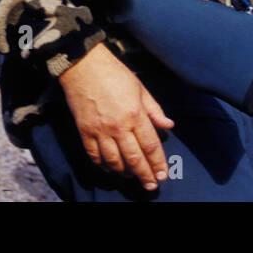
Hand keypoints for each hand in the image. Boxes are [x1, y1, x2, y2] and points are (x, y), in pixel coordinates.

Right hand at [57, 43, 174, 190]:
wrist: (83, 66)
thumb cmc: (115, 74)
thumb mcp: (140, 89)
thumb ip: (154, 110)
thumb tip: (168, 125)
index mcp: (135, 114)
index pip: (150, 145)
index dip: (158, 163)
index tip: (162, 175)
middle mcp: (118, 127)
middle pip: (134, 158)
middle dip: (144, 175)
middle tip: (151, 186)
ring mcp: (100, 131)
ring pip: (114, 161)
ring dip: (125, 173)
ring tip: (132, 177)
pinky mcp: (85, 132)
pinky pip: (95, 156)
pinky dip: (103, 166)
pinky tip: (110, 169)